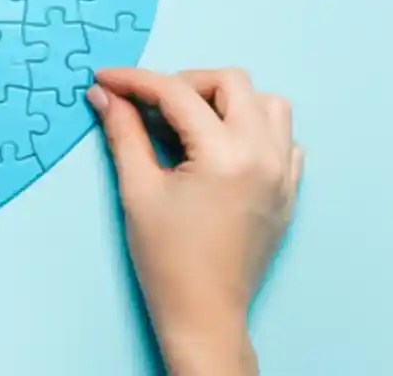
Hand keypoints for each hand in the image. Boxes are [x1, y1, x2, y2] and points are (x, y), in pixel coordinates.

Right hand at [87, 68, 301, 375]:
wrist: (203, 312)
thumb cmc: (165, 258)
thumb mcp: (137, 189)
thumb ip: (123, 132)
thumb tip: (104, 93)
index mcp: (224, 155)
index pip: (177, 93)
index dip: (135, 81)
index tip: (105, 79)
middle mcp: (263, 154)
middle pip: (231, 83)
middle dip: (184, 83)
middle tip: (152, 105)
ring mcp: (284, 172)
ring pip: (268, 104)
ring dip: (228, 102)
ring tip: (193, 124)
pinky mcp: (289, 189)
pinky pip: (284, 138)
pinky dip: (254, 130)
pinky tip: (222, 149)